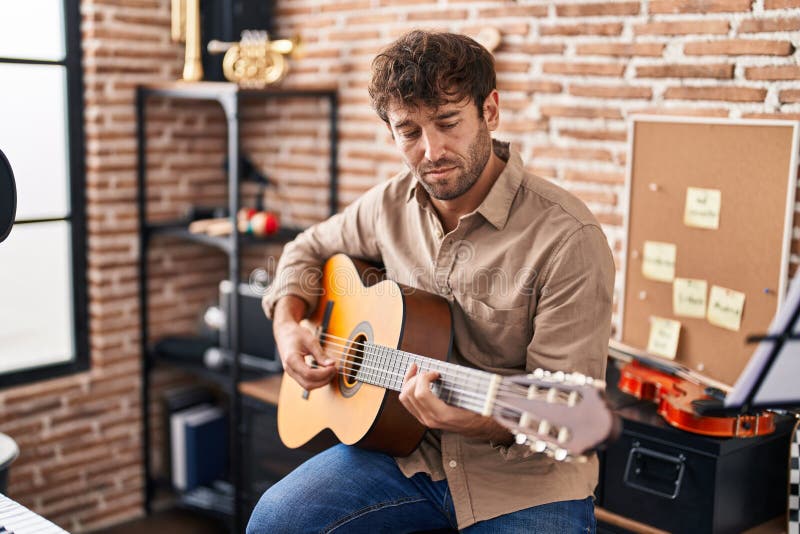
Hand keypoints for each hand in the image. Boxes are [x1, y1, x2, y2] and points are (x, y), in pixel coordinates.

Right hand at [274, 319, 336, 390]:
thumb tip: (332, 364)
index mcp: (291, 359)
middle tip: (334, 370)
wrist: (284, 332)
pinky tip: (325, 372)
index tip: (333, 367)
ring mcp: (291, 372)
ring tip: (331, 371)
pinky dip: (316, 380)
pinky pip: (306, 382)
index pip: (309, 374)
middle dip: (323, 380)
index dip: (323, 373)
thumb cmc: (296, 334)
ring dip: (321, 382)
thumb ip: (321, 354)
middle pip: (308, 384)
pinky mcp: (294, 373)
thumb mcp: (310, 341)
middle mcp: (289, 369)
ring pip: (307, 385)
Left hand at [398, 363, 512, 442]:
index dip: (425, 377)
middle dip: (416, 377)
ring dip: (409, 381)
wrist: (478, 428)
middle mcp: (430, 419)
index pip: (421, 393)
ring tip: (419, 372)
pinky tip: (415, 378)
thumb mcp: (472, 400)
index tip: (436, 373)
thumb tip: (444, 372)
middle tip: (430, 372)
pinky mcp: (423, 417)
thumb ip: (460, 387)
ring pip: (404, 397)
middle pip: (409, 393)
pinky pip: (407, 402)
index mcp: (442, 415)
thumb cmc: (477, 412)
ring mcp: (425, 419)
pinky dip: (408, 388)